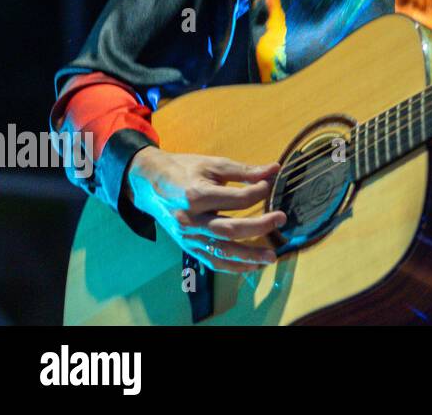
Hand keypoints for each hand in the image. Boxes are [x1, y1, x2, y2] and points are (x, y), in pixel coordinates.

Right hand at [125, 147, 286, 273]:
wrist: (150, 183)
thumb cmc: (184, 170)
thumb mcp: (213, 164)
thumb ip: (243, 171)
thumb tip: (274, 169)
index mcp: (196, 195)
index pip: (235, 199)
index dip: (257, 193)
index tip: (268, 186)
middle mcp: (191, 219)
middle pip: (229, 229)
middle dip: (259, 227)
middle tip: (281, 219)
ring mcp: (188, 236)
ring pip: (221, 250)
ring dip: (248, 256)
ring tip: (271, 257)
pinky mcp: (188, 246)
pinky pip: (211, 260)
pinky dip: (232, 266)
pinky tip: (251, 266)